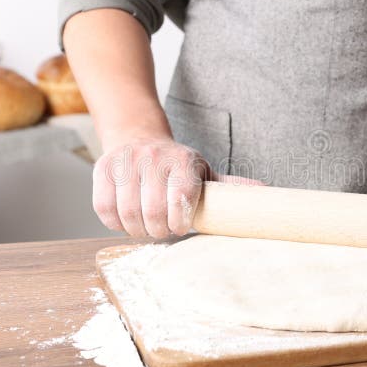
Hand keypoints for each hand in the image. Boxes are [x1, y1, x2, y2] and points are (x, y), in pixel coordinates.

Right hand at [93, 137, 261, 238]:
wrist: (138, 136)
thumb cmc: (176, 164)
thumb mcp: (204, 172)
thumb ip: (229, 187)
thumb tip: (265, 194)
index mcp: (181, 160)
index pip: (181, 197)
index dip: (180, 221)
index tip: (182, 227)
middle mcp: (152, 157)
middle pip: (151, 211)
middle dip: (158, 230)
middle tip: (163, 231)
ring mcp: (124, 162)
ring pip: (127, 213)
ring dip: (137, 230)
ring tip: (146, 227)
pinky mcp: (101, 169)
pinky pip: (104, 209)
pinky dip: (115, 223)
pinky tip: (126, 220)